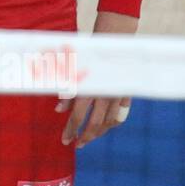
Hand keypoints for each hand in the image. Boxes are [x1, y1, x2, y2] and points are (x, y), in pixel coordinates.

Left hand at [57, 11, 137, 147]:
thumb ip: (66, 91)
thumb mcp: (72, 71)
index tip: (65, 140)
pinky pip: (120, 115)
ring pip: (108, 122)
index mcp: (88, 88)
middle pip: (94, 123)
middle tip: (76, 145)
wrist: (113, 40)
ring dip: (97, 133)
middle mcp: (104, 94)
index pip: (77, 116)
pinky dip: (112, 124)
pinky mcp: (126, 93)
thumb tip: (58, 110)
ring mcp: (117, 95)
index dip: (70, 130)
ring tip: (87, 139)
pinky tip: (105, 128)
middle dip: (84, 136)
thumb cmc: (87, 54)